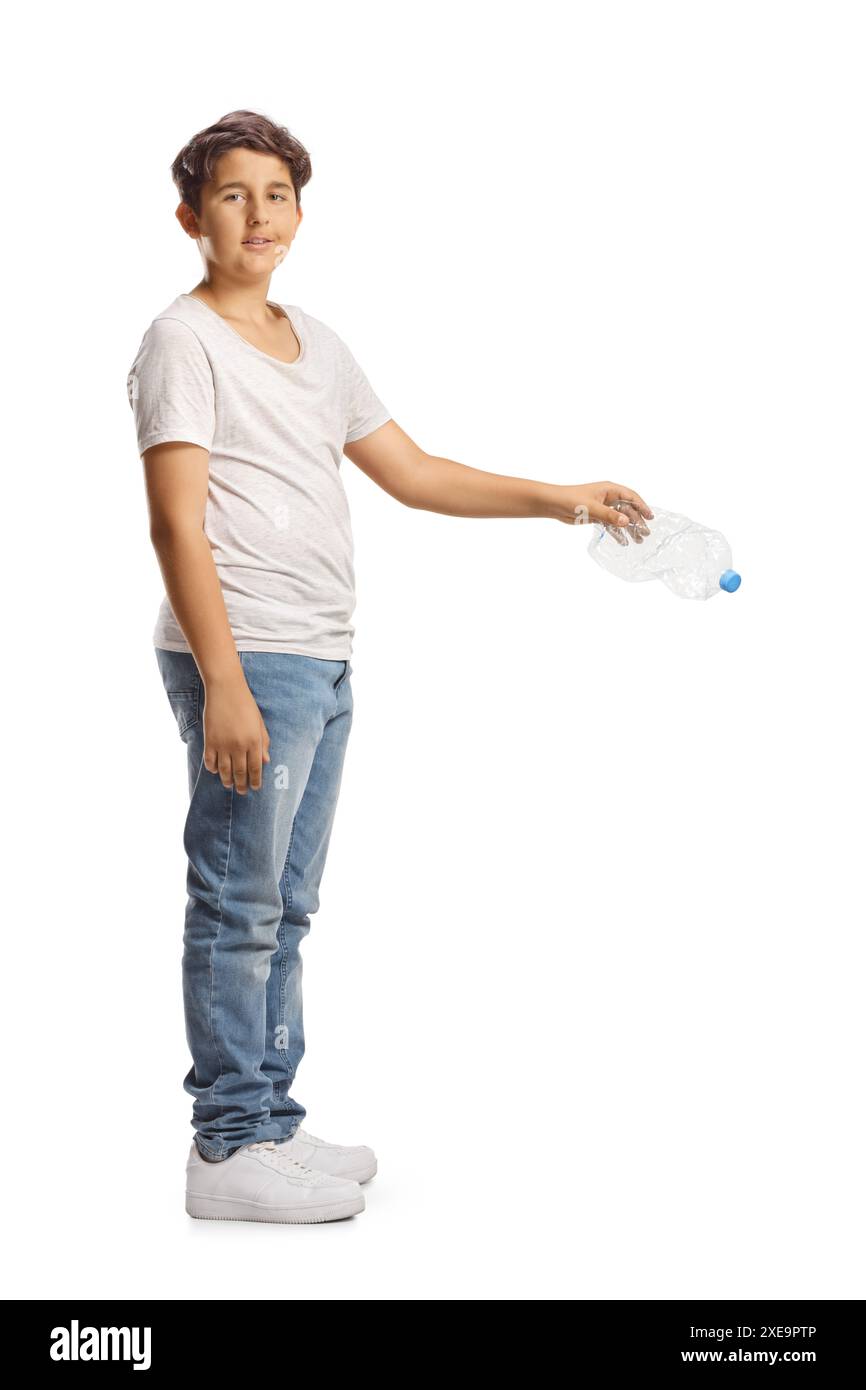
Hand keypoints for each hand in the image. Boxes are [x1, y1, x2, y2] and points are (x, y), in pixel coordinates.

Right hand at [202, 672, 270, 793]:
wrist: (226, 690)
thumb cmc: (246, 705)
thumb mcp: (259, 723)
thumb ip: (263, 743)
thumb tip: (266, 761)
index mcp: (254, 742)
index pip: (256, 769)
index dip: (255, 781)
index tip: (255, 788)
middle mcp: (239, 746)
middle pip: (240, 772)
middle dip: (241, 785)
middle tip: (242, 791)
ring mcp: (223, 744)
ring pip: (224, 770)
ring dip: (227, 780)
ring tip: (228, 785)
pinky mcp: (210, 741)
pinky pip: (210, 761)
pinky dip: (212, 768)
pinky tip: (215, 771)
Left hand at [555, 481, 652, 543]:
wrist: (554, 504)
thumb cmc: (571, 500)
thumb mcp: (592, 507)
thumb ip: (609, 515)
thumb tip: (627, 521)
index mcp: (610, 490)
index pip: (630, 497)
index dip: (641, 506)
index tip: (650, 516)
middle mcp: (608, 498)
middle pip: (627, 509)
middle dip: (637, 521)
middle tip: (645, 533)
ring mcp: (603, 507)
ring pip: (620, 518)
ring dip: (629, 528)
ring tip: (638, 540)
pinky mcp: (597, 516)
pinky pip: (611, 525)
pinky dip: (617, 532)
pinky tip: (623, 542)